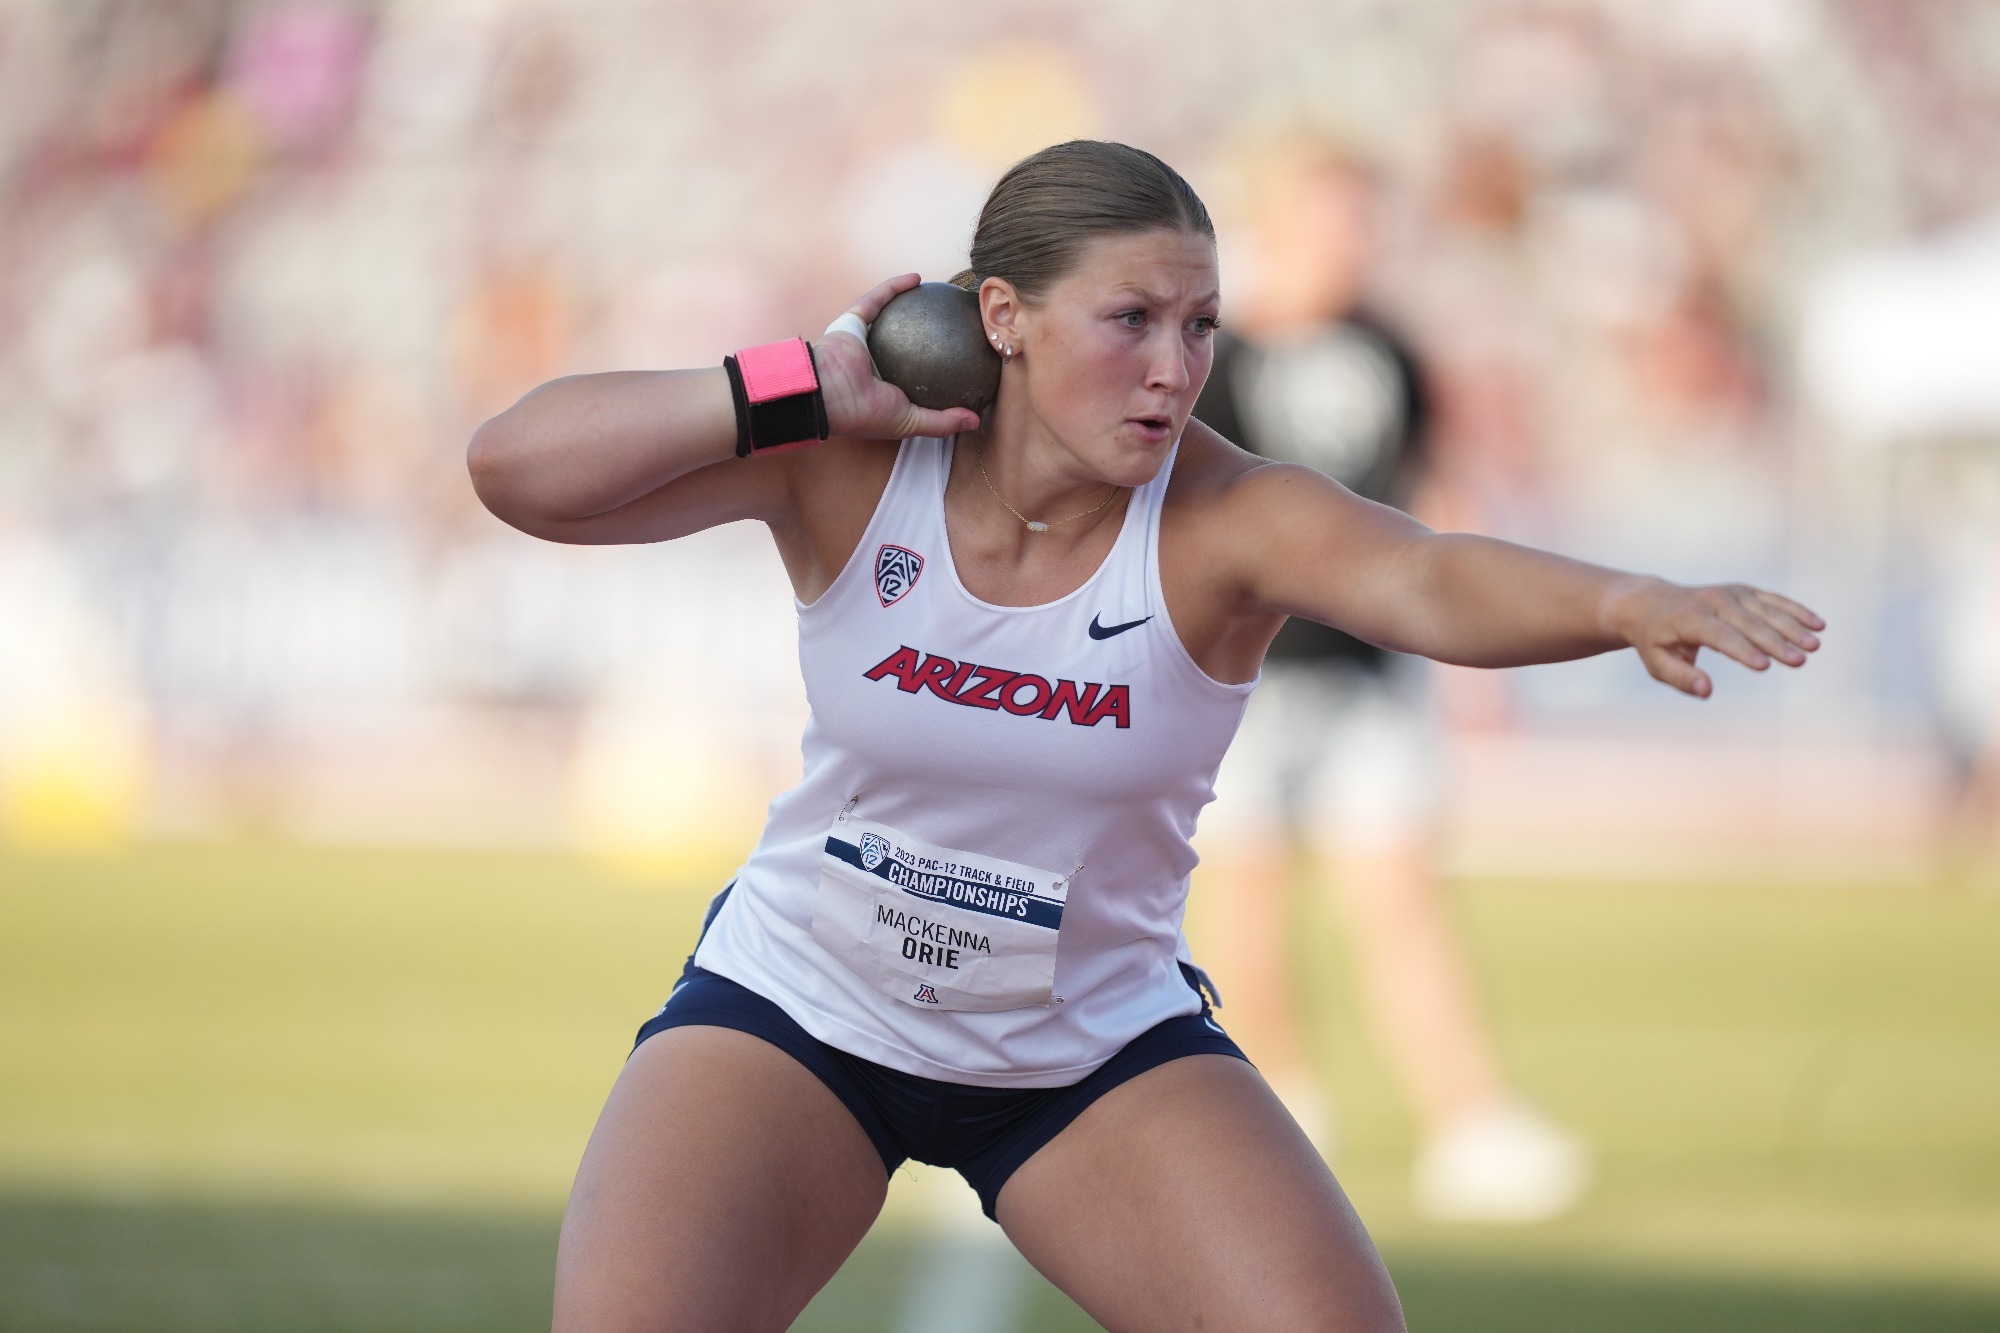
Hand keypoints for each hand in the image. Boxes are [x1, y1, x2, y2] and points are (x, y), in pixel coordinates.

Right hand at [814, 274, 981, 440]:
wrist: (826, 393)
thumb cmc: (863, 412)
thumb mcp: (909, 422)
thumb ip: (941, 422)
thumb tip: (976, 421)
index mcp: (885, 387)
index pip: (916, 375)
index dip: (937, 367)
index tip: (964, 359)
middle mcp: (875, 362)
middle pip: (906, 343)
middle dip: (927, 332)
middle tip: (954, 324)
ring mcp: (863, 340)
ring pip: (891, 317)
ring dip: (912, 303)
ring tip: (939, 295)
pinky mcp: (852, 320)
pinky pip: (877, 298)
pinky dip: (894, 286)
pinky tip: (919, 279)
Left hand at [1604, 578, 1823, 697]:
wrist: (1650, 603)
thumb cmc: (1654, 639)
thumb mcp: (1657, 663)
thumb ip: (1681, 678)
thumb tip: (1707, 692)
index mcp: (1690, 618)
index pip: (1721, 636)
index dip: (1743, 650)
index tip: (1765, 666)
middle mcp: (1713, 601)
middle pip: (1749, 623)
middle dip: (1776, 642)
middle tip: (1800, 661)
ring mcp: (1731, 593)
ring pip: (1767, 610)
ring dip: (1793, 627)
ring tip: (1815, 645)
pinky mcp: (1743, 591)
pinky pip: (1773, 600)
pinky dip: (1796, 611)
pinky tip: (1818, 624)